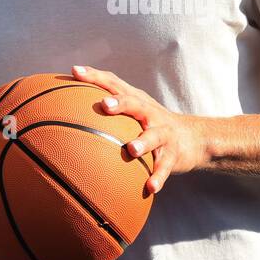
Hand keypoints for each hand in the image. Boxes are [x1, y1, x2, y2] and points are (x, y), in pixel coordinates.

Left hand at [71, 64, 205, 195]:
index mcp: (137, 101)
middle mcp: (150, 114)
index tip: (75, 71)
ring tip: (132, 150)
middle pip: (136, 104)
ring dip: (143, 142)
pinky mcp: (173, 155)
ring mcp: (164, 133)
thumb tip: (64, 111)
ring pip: (154, 136)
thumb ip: (108, 109)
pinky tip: (150, 188)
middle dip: (121, 103)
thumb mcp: (134, 111)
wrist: (195, 138)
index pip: (114, 83)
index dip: (95, 76)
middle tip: (104, 105)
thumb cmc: (152, 124)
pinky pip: (165, 166)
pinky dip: (158, 177)